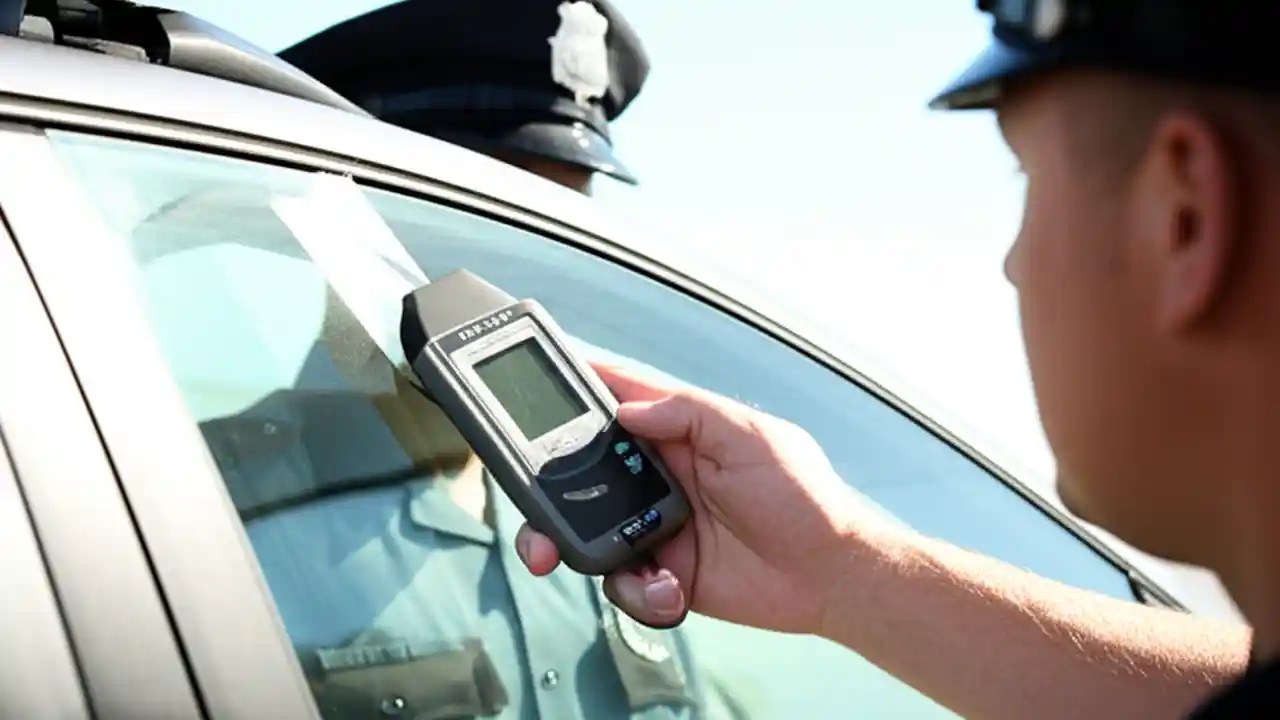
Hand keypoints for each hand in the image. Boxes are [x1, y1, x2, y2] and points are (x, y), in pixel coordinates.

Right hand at [515, 363, 887, 633]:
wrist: (829, 576)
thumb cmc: (802, 496)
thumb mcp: (751, 438)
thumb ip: (689, 414)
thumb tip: (627, 409)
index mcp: (678, 433)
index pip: (616, 402)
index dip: (575, 392)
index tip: (533, 388)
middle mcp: (658, 477)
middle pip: (582, 474)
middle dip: (546, 492)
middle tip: (532, 513)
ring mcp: (655, 526)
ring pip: (587, 532)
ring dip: (574, 548)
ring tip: (570, 561)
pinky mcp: (663, 573)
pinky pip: (622, 583)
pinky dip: (637, 592)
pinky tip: (670, 592)